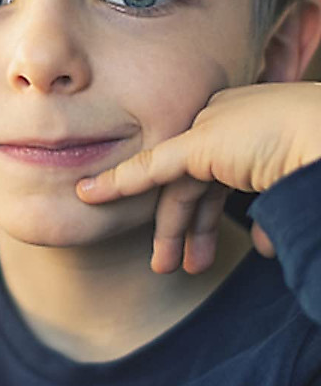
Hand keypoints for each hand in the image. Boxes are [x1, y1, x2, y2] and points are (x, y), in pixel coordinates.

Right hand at [76, 82, 320, 274]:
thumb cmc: (271, 131)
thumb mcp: (198, 144)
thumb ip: (149, 166)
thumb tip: (100, 186)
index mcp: (209, 117)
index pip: (161, 163)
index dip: (125, 185)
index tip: (91, 200)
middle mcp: (235, 133)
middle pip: (191, 189)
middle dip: (175, 230)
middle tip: (165, 267)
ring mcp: (266, 154)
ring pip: (223, 201)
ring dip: (206, 236)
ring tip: (199, 267)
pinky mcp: (294, 175)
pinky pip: (266, 206)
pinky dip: (259, 230)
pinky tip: (260, 248)